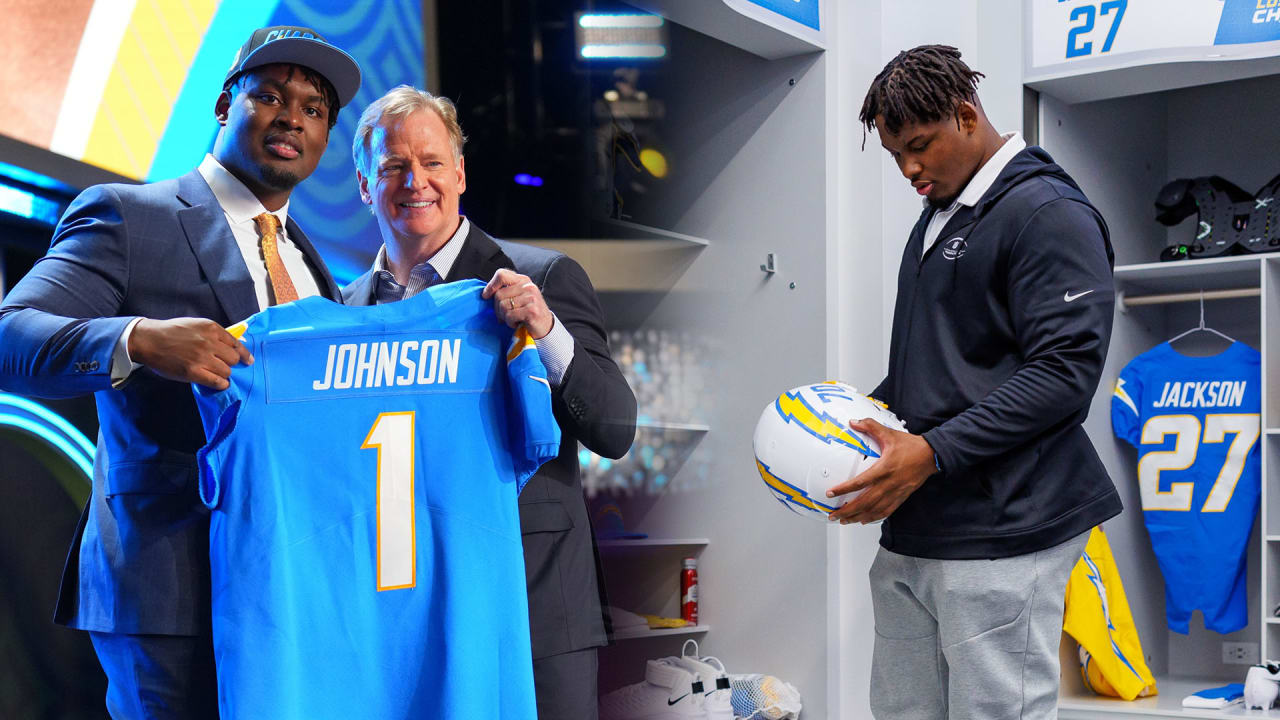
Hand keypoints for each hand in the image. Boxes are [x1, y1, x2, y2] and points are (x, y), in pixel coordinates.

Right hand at [128, 317, 252, 389]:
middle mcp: (209, 342)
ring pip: (226, 371)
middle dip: (230, 364)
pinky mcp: (193, 372)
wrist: (149, 340)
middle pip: (233, 359)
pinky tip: (219, 383)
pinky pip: (217, 381)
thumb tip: (235, 344)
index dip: (244, 354)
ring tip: (216, 374)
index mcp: (211, 328)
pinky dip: (221, 384)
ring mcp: (202, 358)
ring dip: (223, 374)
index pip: (236, 343)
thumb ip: (214, 334)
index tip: (248, 360)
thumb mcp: (196, 325)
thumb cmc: (171, 332)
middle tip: (223, 366)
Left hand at [482, 268, 553, 337]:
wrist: (545, 326)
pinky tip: (517, 323)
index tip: (486, 295)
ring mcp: (531, 297)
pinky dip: (510, 323)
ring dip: (504, 317)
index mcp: (523, 280)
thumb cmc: (528, 312)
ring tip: (513, 319)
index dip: (491, 285)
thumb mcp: (518, 296)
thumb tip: (486, 293)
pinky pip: (510, 316)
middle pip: (499, 294)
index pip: (501, 275)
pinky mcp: (531, 310)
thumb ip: (506, 290)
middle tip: (504, 316)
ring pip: (503, 306)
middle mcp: (528, 286)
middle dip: (497, 309)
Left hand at [825, 418, 936, 524]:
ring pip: (874, 510)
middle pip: (864, 502)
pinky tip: (864, 520)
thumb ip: (870, 426)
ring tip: (844, 521)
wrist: (931, 456)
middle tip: (833, 515)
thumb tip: (854, 422)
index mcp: (884, 469)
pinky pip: (886, 511)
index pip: (860, 483)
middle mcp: (889, 484)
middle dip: (847, 511)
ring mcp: (895, 492)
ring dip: (857, 517)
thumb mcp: (889, 434)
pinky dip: (873, 517)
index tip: (831, 493)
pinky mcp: (901, 497)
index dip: (844, 489)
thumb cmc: (911, 446)